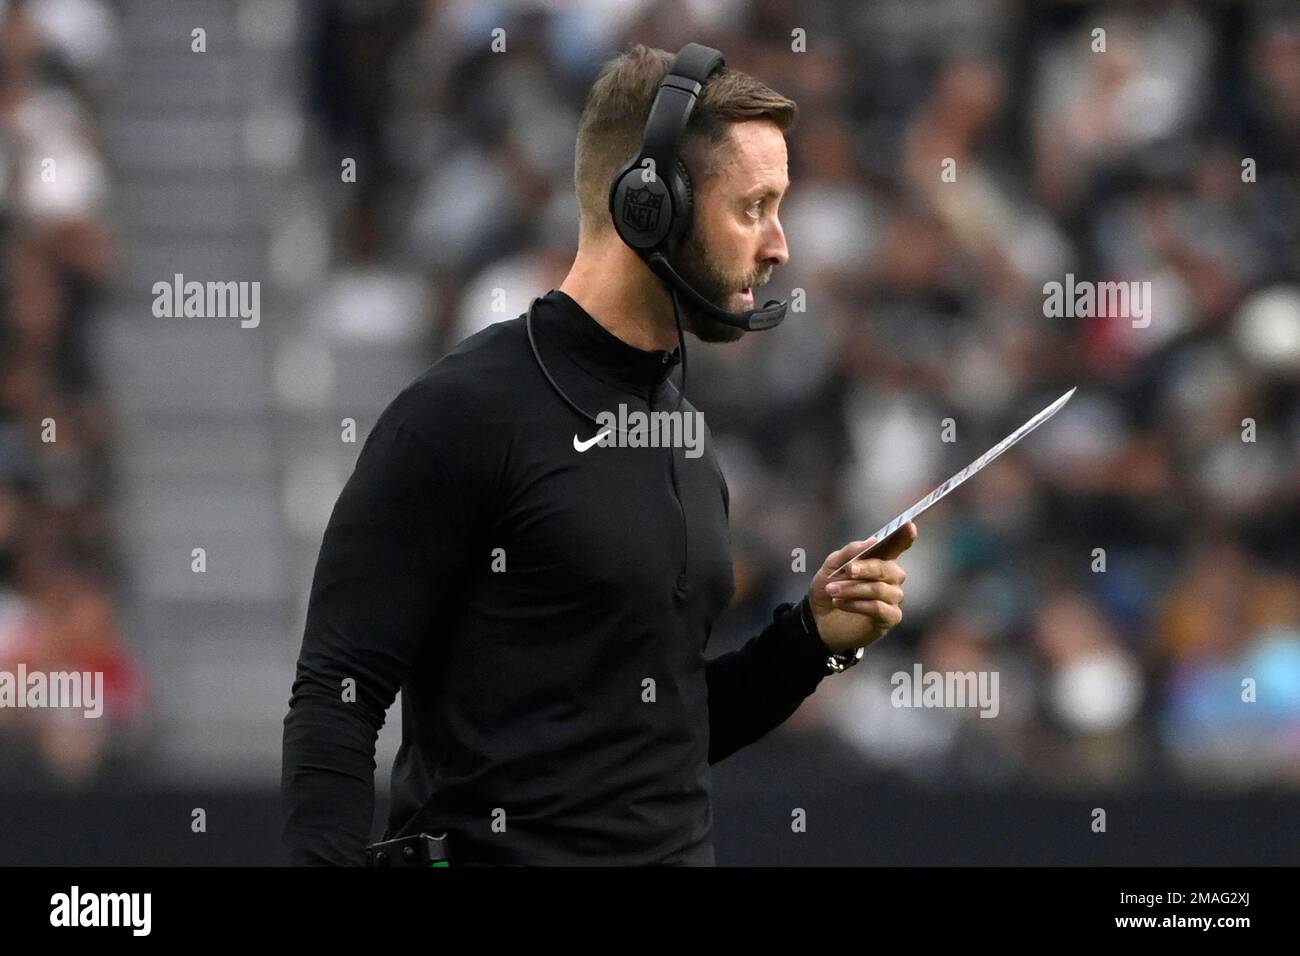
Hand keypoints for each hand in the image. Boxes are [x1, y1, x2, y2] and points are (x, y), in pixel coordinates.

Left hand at [807, 523, 916, 655]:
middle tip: (846, 571)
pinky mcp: (890, 618)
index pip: (898, 546)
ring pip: (880, 589)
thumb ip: (850, 553)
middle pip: (887, 568)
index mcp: (880, 560)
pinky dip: (856, 604)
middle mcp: (891, 578)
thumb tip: (872, 541)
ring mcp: (892, 599)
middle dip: (865, 568)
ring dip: (853, 589)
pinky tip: (840, 603)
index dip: (904, 536)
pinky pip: (878, 608)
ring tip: (832, 590)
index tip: (909, 525)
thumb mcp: (831, 567)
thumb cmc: (828, 589)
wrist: (817, 620)